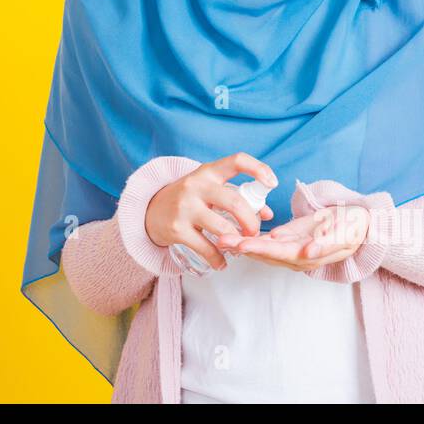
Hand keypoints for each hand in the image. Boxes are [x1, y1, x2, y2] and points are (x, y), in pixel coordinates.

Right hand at [144, 153, 276, 271]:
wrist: (150, 211)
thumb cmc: (189, 199)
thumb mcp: (210, 191)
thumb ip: (238, 197)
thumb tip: (266, 213)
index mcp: (208, 172)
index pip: (236, 161)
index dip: (258, 169)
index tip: (272, 183)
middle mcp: (196, 186)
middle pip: (234, 202)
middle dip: (250, 222)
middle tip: (254, 232)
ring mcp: (185, 207)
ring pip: (222, 228)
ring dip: (236, 242)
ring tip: (238, 247)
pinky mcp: (177, 229)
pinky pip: (206, 248)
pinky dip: (218, 259)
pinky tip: (221, 262)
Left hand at [217, 203, 369, 270]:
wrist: (359, 225)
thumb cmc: (353, 227)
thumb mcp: (346, 233)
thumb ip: (328, 244)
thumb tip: (308, 252)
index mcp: (310, 255)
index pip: (280, 253)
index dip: (260, 250)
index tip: (242, 246)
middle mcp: (297, 256)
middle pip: (266, 254)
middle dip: (243, 248)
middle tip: (221, 240)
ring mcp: (292, 249)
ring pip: (263, 249)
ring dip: (242, 244)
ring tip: (221, 238)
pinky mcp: (289, 240)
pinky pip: (267, 242)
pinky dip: (251, 239)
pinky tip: (235, 234)